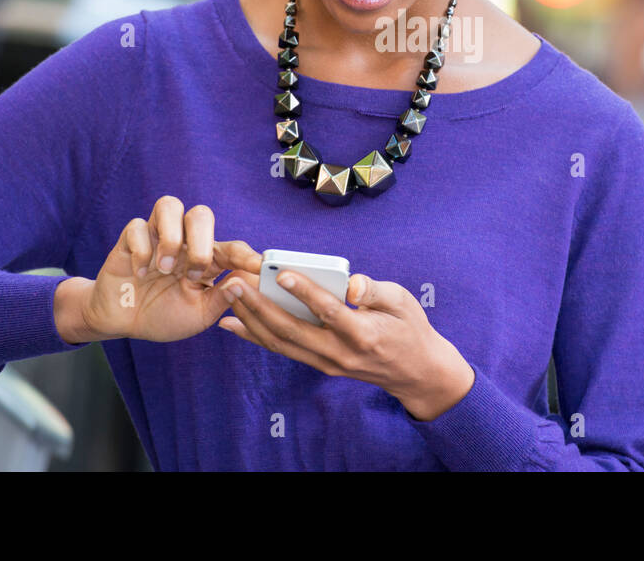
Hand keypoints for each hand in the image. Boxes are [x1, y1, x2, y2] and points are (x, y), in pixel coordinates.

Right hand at [77, 195, 262, 341]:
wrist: (122, 321)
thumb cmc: (164, 315)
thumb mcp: (199, 315)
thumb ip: (222, 298)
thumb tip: (246, 282)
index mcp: (207, 259)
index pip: (232, 248)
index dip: (247, 255)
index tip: (258, 266)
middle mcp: (184, 241)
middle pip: (201, 214)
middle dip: (201, 243)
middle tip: (192, 274)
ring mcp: (157, 236)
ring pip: (170, 205)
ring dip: (170, 238)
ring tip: (165, 268)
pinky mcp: (130, 239)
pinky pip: (137, 226)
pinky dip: (141, 251)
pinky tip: (140, 274)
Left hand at [215, 269, 475, 420]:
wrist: (414, 372)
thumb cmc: (408, 327)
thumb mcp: (403, 302)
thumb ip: (375, 291)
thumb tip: (351, 283)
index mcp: (364, 334)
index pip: (330, 312)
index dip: (305, 292)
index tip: (282, 273)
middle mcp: (340, 354)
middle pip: (292, 331)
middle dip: (259, 306)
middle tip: (234, 283)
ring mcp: (327, 363)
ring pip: (281, 343)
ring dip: (251, 319)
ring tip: (229, 295)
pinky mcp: (320, 364)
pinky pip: (283, 350)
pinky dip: (255, 336)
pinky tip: (233, 323)